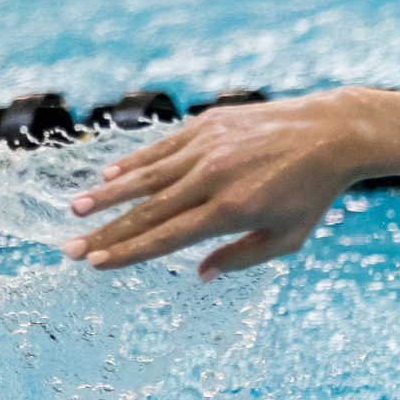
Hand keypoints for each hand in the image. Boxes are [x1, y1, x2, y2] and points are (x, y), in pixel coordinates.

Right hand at [64, 87, 381, 279]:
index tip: (97, 263)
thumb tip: (200, 275)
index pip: (167, 236)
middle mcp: (213, 176)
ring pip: (147, 175)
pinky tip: (111, 176)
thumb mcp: (288, 237)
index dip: (129, 252)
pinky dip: (135, 163)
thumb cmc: (311, 193)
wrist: (331, 133)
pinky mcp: (208, 124)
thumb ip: (242, 257)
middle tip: (69, 248)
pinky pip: (163, 148)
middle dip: (105, 231)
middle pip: (148, 209)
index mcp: (231, 210)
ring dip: (109, 195)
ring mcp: (208, 146)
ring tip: (77, 210)